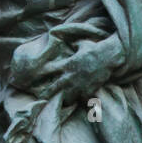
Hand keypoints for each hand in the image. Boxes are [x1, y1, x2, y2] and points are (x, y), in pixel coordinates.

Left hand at [9, 28, 123, 101]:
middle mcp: (70, 76)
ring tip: (57, 103)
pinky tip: (74, 102)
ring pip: (66, 97)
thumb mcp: (80, 43)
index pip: (49, 71)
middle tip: (40, 98)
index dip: (40, 75)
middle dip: (47, 93)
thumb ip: (72, 44)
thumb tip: (66, 39)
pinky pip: (80, 99)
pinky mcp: (88, 91)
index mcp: (67, 64)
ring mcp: (79, 85)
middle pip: (54, 88)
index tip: (32, 78)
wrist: (109, 56)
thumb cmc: (94, 48)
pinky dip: (77, 100)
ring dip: (62, 99)